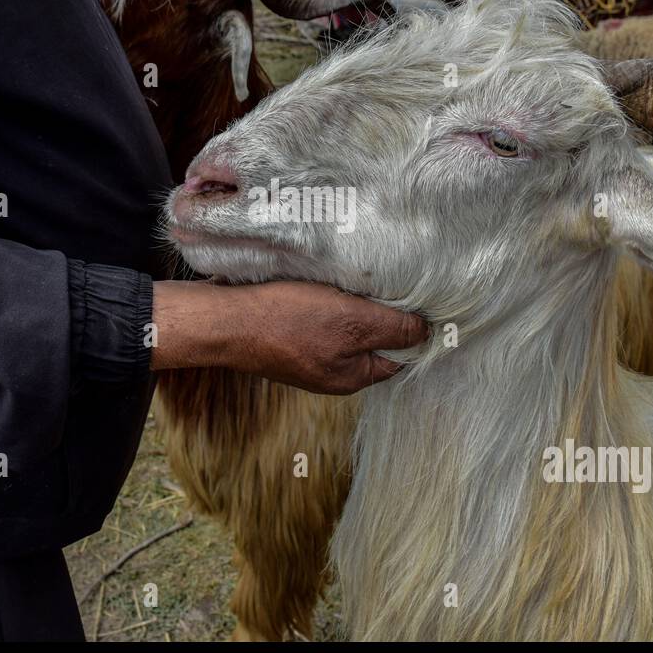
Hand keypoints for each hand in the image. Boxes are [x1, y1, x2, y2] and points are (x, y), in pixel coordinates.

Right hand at [150, 280, 428, 394]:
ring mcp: (307, 355)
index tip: (418, 296)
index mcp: (354, 377)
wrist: (223, 319)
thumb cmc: (287, 321)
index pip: (400, 353)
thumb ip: (393, 329)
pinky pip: (317, 316)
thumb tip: (428, 331)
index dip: (412, 326)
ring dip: (350, 301)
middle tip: (384, 279)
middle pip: (372, 339)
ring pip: (344, 325)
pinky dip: (324, 299)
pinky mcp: (286, 335)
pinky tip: (320, 281)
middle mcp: (332, 372)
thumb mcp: (353, 323)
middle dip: (379, 311)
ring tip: (351, 276)